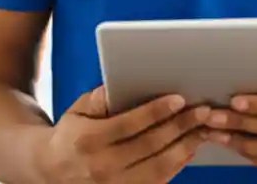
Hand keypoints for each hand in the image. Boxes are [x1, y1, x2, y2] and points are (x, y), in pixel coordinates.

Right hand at [40, 85, 210, 183]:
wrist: (54, 172)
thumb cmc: (72, 134)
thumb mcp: (77, 110)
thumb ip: (99, 98)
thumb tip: (122, 83)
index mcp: (89, 140)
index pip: (129, 125)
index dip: (156, 112)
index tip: (179, 99)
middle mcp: (102, 167)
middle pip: (150, 146)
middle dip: (180, 126)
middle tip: (202, 110)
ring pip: (159, 168)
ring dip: (185, 147)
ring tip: (203, 128)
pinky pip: (158, 182)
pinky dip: (178, 165)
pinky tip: (190, 148)